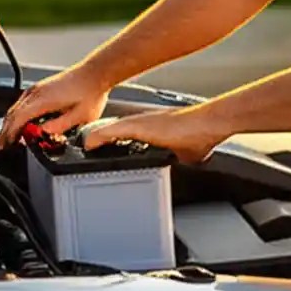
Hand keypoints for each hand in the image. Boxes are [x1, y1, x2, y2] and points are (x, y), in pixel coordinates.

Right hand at [0, 65, 110, 149]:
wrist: (95, 73)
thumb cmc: (90, 92)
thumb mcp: (80, 116)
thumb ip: (60, 127)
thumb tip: (43, 133)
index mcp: (43, 100)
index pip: (18, 119)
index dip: (10, 134)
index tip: (6, 146)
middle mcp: (36, 92)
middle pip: (12, 114)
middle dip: (6, 131)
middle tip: (2, 146)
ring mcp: (37, 89)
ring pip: (15, 108)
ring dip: (10, 123)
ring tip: (8, 138)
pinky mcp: (41, 88)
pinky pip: (22, 103)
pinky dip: (16, 115)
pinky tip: (20, 123)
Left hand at [79, 109, 229, 163]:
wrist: (209, 124)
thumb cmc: (202, 135)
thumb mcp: (186, 155)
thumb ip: (177, 158)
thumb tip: (181, 167)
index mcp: (151, 131)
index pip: (124, 138)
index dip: (110, 144)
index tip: (99, 153)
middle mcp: (142, 124)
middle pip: (112, 132)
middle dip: (97, 141)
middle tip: (83, 151)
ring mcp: (139, 123)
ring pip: (108, 130)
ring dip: (94, 138)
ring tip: (81, 148)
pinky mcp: (140, 125)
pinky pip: (113, 131)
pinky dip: (99, 137)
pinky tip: (88, 144)